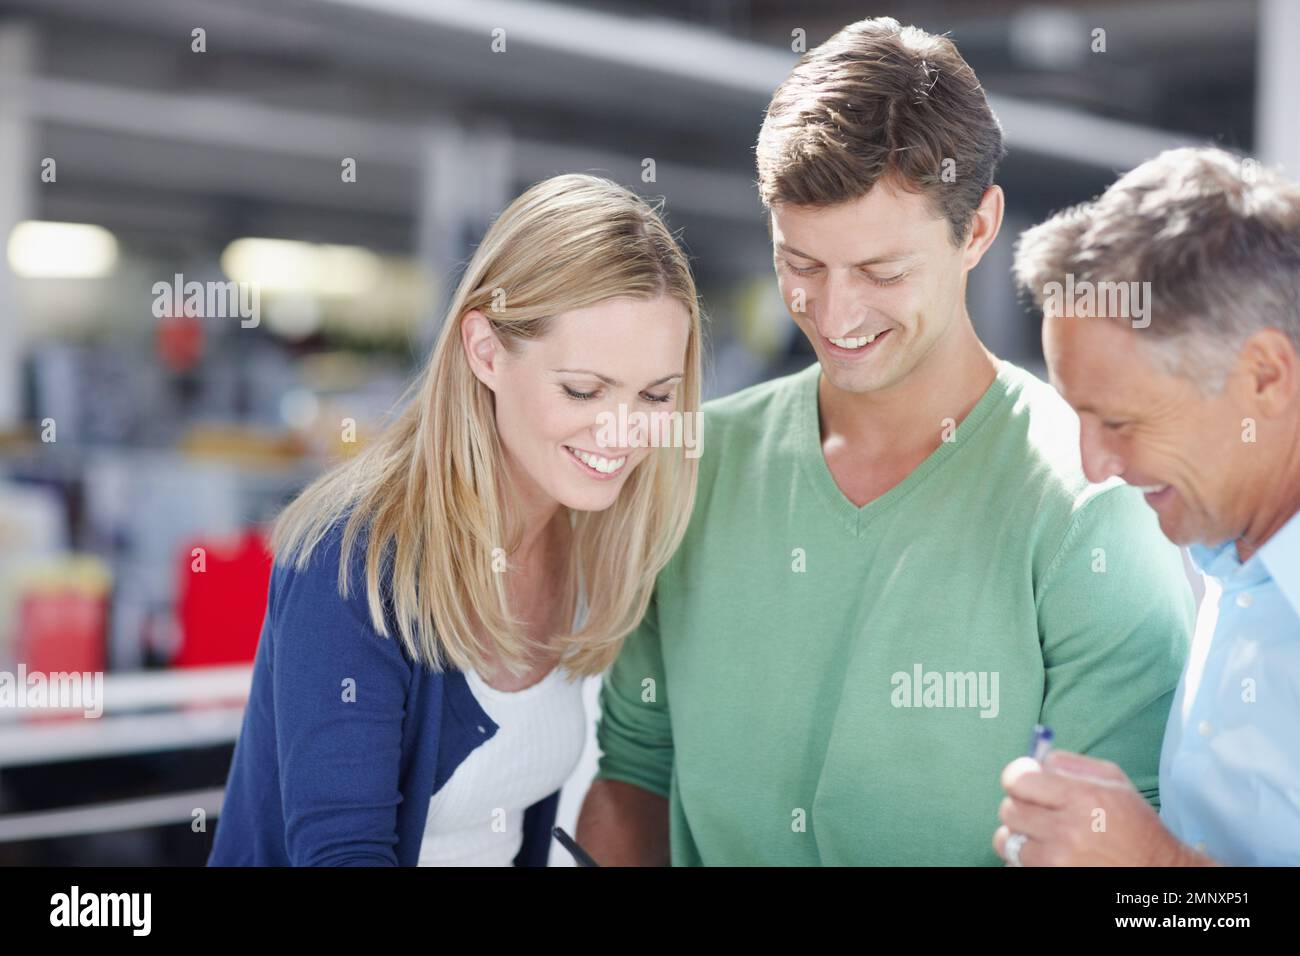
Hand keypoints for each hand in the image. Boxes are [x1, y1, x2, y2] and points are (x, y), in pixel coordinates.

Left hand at [992, 749, 1214, 865]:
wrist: (1156, 872)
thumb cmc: (1135, 824)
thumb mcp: (1114, 781)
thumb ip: (1070, 764)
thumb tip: (1034, 761)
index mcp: (1082, 798)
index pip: (1017, 780)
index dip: (1017, 777)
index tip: (1024, 781)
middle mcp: (1067, 830)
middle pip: (1008, 810)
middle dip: (1020, 806)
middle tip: (1039, 810)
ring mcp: (1058, 861)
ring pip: (1006, 840)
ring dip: (1020, 835)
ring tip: (1041, 834)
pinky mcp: (1053, 879)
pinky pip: (1015, 864)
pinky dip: (1025, 858)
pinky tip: (1046, 854)